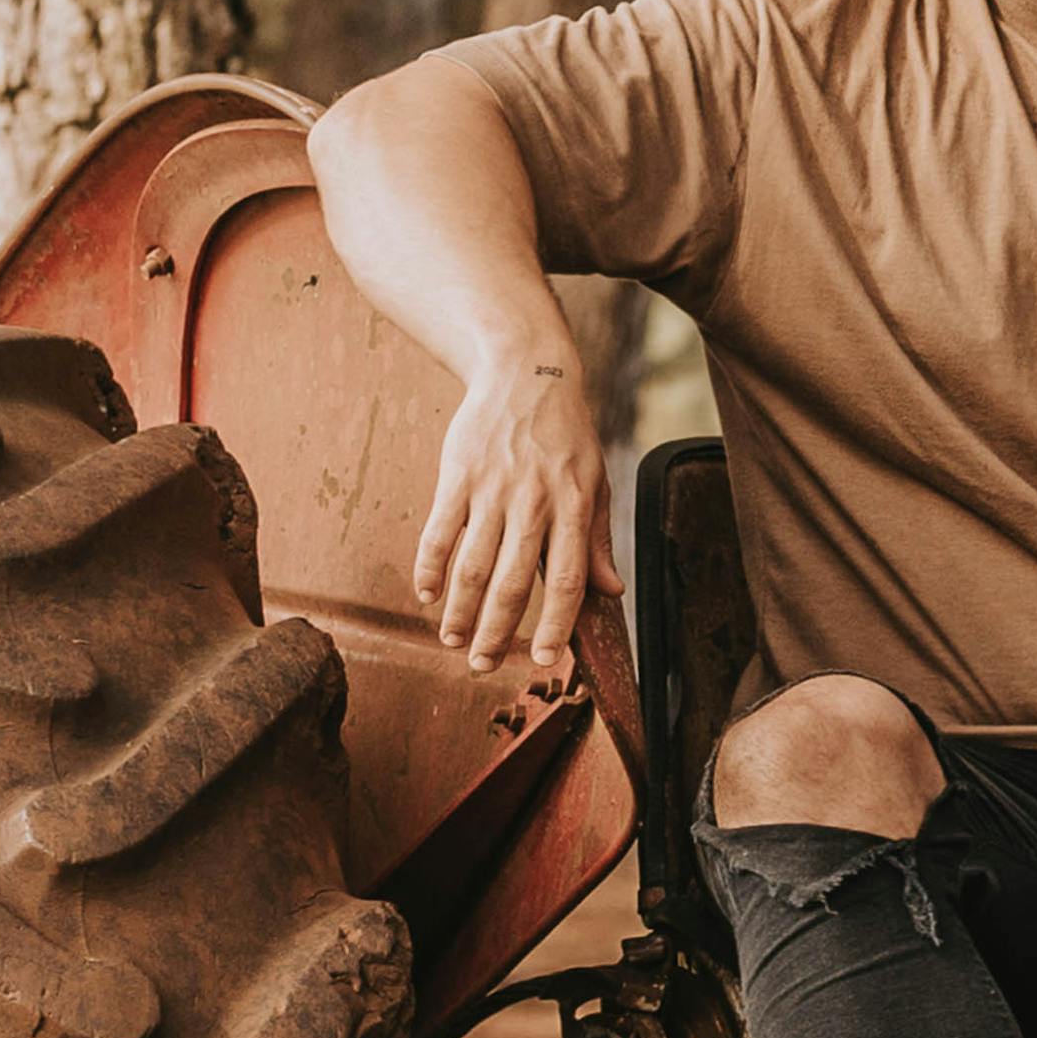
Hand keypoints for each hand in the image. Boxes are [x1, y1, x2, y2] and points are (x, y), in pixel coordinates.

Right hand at [409, 341, 615, 687]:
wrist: (527, 372)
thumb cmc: (566, 435)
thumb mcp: (595, 482)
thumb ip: (596, 541)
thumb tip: (610, 593)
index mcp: (573, 508)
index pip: (567, 581)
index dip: (554, 626)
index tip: (540, 661)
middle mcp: (533, 502)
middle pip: (513, 583)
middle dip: (496, 633)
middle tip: (482, 665)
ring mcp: (492, 488)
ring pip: (472, 565)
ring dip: (460, 610)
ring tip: (451, 640)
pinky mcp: (458, 474)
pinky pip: (439, 530)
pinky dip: (429, 566)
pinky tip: (426, 594)